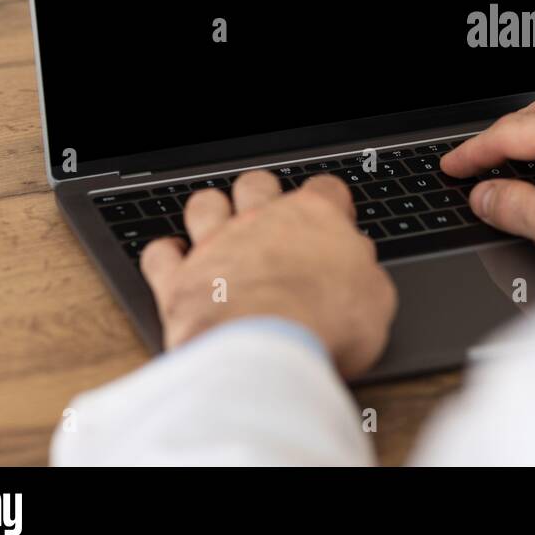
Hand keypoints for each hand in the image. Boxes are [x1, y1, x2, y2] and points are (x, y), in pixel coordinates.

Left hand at [140, 171, 396, 378]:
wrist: (267, 350)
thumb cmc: (326, 323)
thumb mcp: (375, 301)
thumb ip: (365, 276)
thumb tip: (361, 271)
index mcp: (314, 219)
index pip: (325, 188)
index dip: (331, 204)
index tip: (334, 223)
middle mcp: (261, 221)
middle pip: (257, 184)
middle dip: (264, 198)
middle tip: (273, 225)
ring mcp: (215, 246)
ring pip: (204, 204)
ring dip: (210, 215)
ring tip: (220, 235)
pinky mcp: (179, 280)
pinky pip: (159, 254)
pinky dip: (165, 258)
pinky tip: (176, 266)